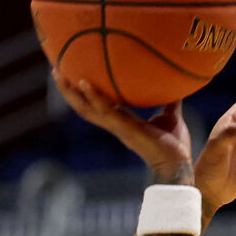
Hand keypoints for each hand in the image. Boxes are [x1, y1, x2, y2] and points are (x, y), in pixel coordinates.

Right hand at [53, 70, 192, 182]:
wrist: (179, 164)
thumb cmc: (175, 146)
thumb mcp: (171, 117)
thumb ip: (170, 102)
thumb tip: (176, 84)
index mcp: (122, 121)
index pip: (97, 105)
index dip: (85, 93)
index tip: (74, 76)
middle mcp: (115, 124)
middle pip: (84, 107)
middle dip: (68, 91)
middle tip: (56, 70)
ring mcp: (118, 128)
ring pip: (86, 109)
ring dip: (71, 93)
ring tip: (58, 74)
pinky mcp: (124, 129)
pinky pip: (105, 112)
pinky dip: (94, 97)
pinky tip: (85, 82)